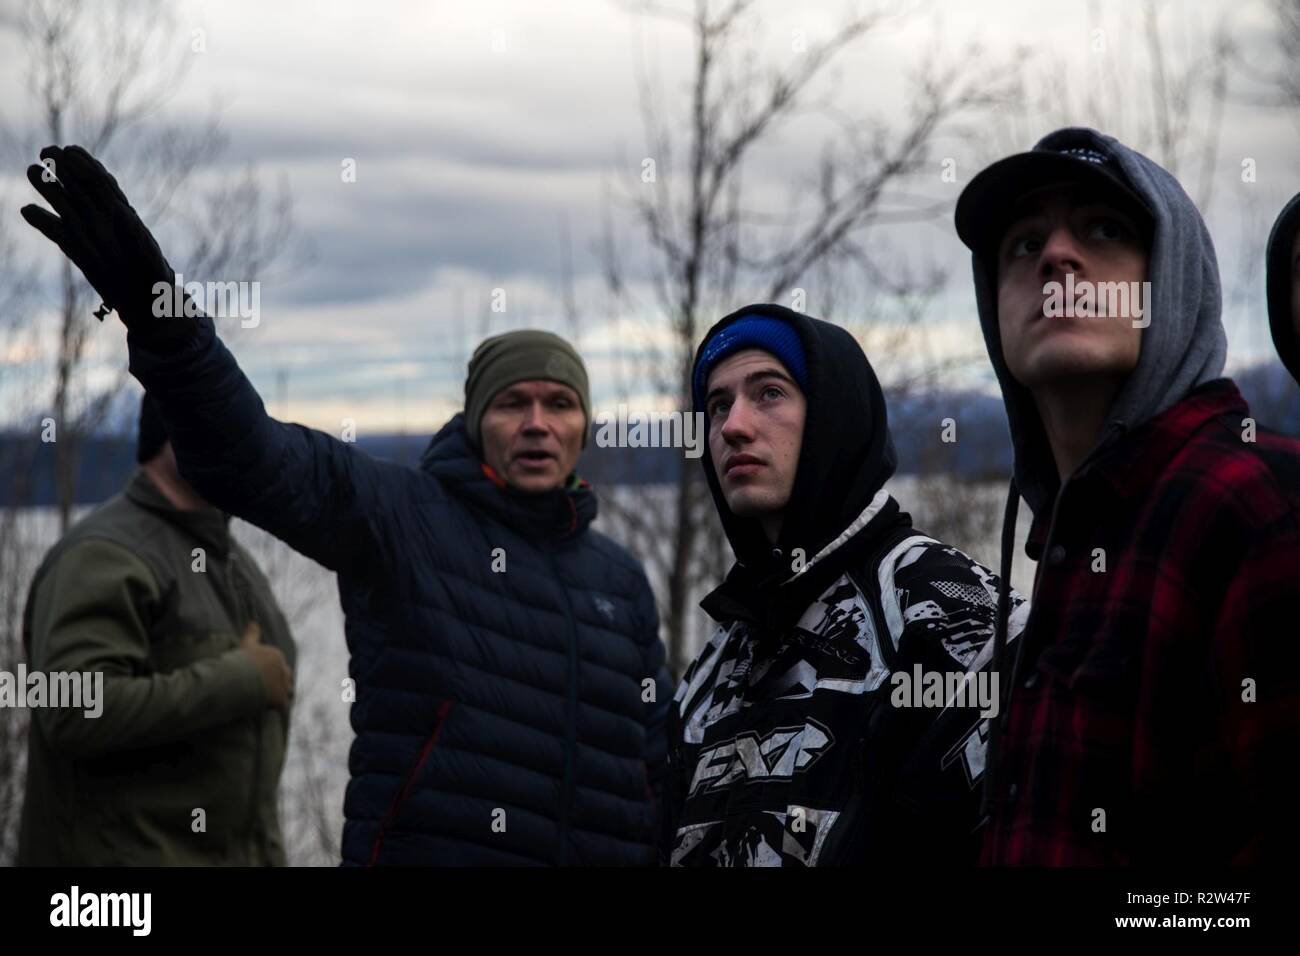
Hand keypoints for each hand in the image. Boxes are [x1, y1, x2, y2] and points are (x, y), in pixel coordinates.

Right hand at [20, 144, 195, 339]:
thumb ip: (133, 233)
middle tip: (46, 151)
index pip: (102, 183)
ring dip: (48, 187)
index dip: (88, 166)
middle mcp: (102, 218)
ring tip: (31, 170)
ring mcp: (87, 231)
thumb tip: (119, 211)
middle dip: (64, 167)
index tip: (71, 152)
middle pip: (80, 186)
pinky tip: (27, 210)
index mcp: (121, 213)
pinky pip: (55, 231)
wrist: (147, 300)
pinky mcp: (75, 248)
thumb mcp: (146, 254)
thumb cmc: (153, 277)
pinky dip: (42, 221)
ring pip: (64, 204)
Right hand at [239, 621, 292, 710]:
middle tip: (266, 690)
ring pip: (288, 690)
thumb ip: (252, 633)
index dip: (272, 672)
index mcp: (276, 656)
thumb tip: (254, 621)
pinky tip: (271, 708)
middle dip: (279, 682)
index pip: (279, 664)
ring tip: (271, 699)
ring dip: (282, 694)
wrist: (234, 678)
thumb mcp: (245, 645)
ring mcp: (282, 684)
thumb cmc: (237, 661)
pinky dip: (278, 707)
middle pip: (286, 676)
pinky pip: (283, 705)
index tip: (261, 677)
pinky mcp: (280, 699)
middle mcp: (283, 669)